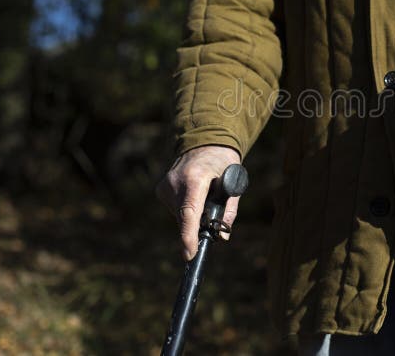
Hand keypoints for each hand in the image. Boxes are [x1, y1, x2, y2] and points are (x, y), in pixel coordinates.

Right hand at [156, 145, 241, 260]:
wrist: (206, 142)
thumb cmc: (223, 162)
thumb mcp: (234, 183)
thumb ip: (228, 211)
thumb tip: (221, 238)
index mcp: (196, 179)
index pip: (189, 212)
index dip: (189, 235)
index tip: (189, 254)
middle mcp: (175, 182)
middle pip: (186, 218)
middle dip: (199, 224)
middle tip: (214, 209)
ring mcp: (165, 185)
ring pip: (180, 216)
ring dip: (193, 215)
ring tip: (204, 194)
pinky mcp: (160, 189)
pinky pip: (175, 209)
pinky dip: (186, 209)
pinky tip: (195, 194)